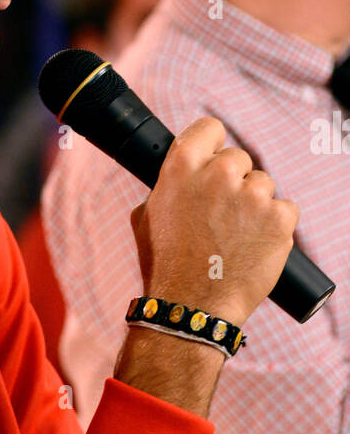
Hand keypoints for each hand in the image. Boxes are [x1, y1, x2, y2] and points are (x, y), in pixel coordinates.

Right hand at [129, 116, 298, 327]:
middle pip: (239, 158)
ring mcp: (253, 195)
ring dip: (254, 205)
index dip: (212, 145)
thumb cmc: (165, 264)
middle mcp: (219, 173)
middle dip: (233, 182)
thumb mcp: (147, 215)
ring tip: (235, 238)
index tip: (214, 160)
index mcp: (182, 166)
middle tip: (220, 216)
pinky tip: (254, 246)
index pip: (209, 128)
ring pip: (263, 184)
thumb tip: (185, 174)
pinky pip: (285, 209)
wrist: (191, 306)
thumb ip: (169, 185)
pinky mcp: (280, 218)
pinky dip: (274, 226)